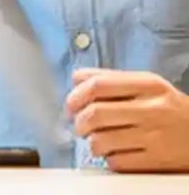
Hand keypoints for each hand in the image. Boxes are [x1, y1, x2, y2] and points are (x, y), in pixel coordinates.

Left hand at [67, 68, 188, 172]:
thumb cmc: (170, 110)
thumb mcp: (148, 86)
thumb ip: (112, 79)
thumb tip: (76, 79)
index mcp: (148, 86)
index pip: (98, 85)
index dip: (76, 96)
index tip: (71, 105)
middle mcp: (152, 109)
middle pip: (95, 113)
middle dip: (79, 122)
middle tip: (80, 126)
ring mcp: (154, 137)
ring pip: (101, 140)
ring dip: (92, 143)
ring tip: (99, 141)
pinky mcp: (156, 161)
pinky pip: (116, 162)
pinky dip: (109, 159)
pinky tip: (116, 154)